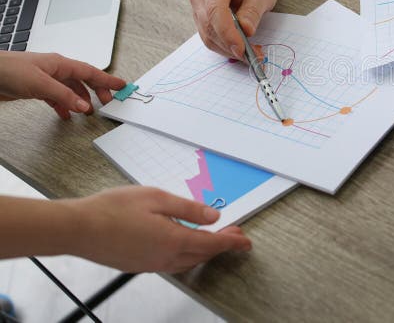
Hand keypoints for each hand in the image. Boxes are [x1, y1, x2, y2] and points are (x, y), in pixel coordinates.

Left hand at [0, 51, 126, 119]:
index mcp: (60, 64)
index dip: (107, 79)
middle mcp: (55, 70)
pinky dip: (63, 105)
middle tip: (109, 102)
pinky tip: (64, 114)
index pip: (91, 72)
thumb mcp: (41, 84)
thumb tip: (84, 106)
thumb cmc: (8, 70)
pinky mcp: (35, 88)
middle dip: (97, 90)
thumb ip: (64, 96)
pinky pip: (56, 97)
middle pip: (83, 80)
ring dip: (80, 100)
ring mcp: (45, 79)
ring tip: (88, 111)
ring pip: (70, 89)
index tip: (121, 85)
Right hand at [66, 187, 250, 272]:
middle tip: (235, 235)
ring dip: (205, 251)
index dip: (232, 242)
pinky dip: (188, 256)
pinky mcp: (140, 265)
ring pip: (188, 261)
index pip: (212, 243)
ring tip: (215, 240)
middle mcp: (165, 257)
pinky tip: (186, 246)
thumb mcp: (157, 198)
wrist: (78, 229)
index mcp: (173, 239)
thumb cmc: (112, 210)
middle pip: (202, 254)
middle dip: (222, 245)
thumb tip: (212, 216)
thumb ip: (188, 208)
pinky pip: (173, 264)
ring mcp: (151, 264)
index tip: (245, 241)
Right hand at [189, 0, 277, 57]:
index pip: (215, 10)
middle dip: (231, 45)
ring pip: (208, 37)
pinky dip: (226, 48)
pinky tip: (243, 50)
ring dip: (229, 50)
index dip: (227, 32)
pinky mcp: (202, 20)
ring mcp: (198, 8)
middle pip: (210, 26)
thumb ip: (253, 10)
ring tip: (253, 55)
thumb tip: (246, 31)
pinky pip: (211, 39)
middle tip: (255, 56)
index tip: (242, 48)